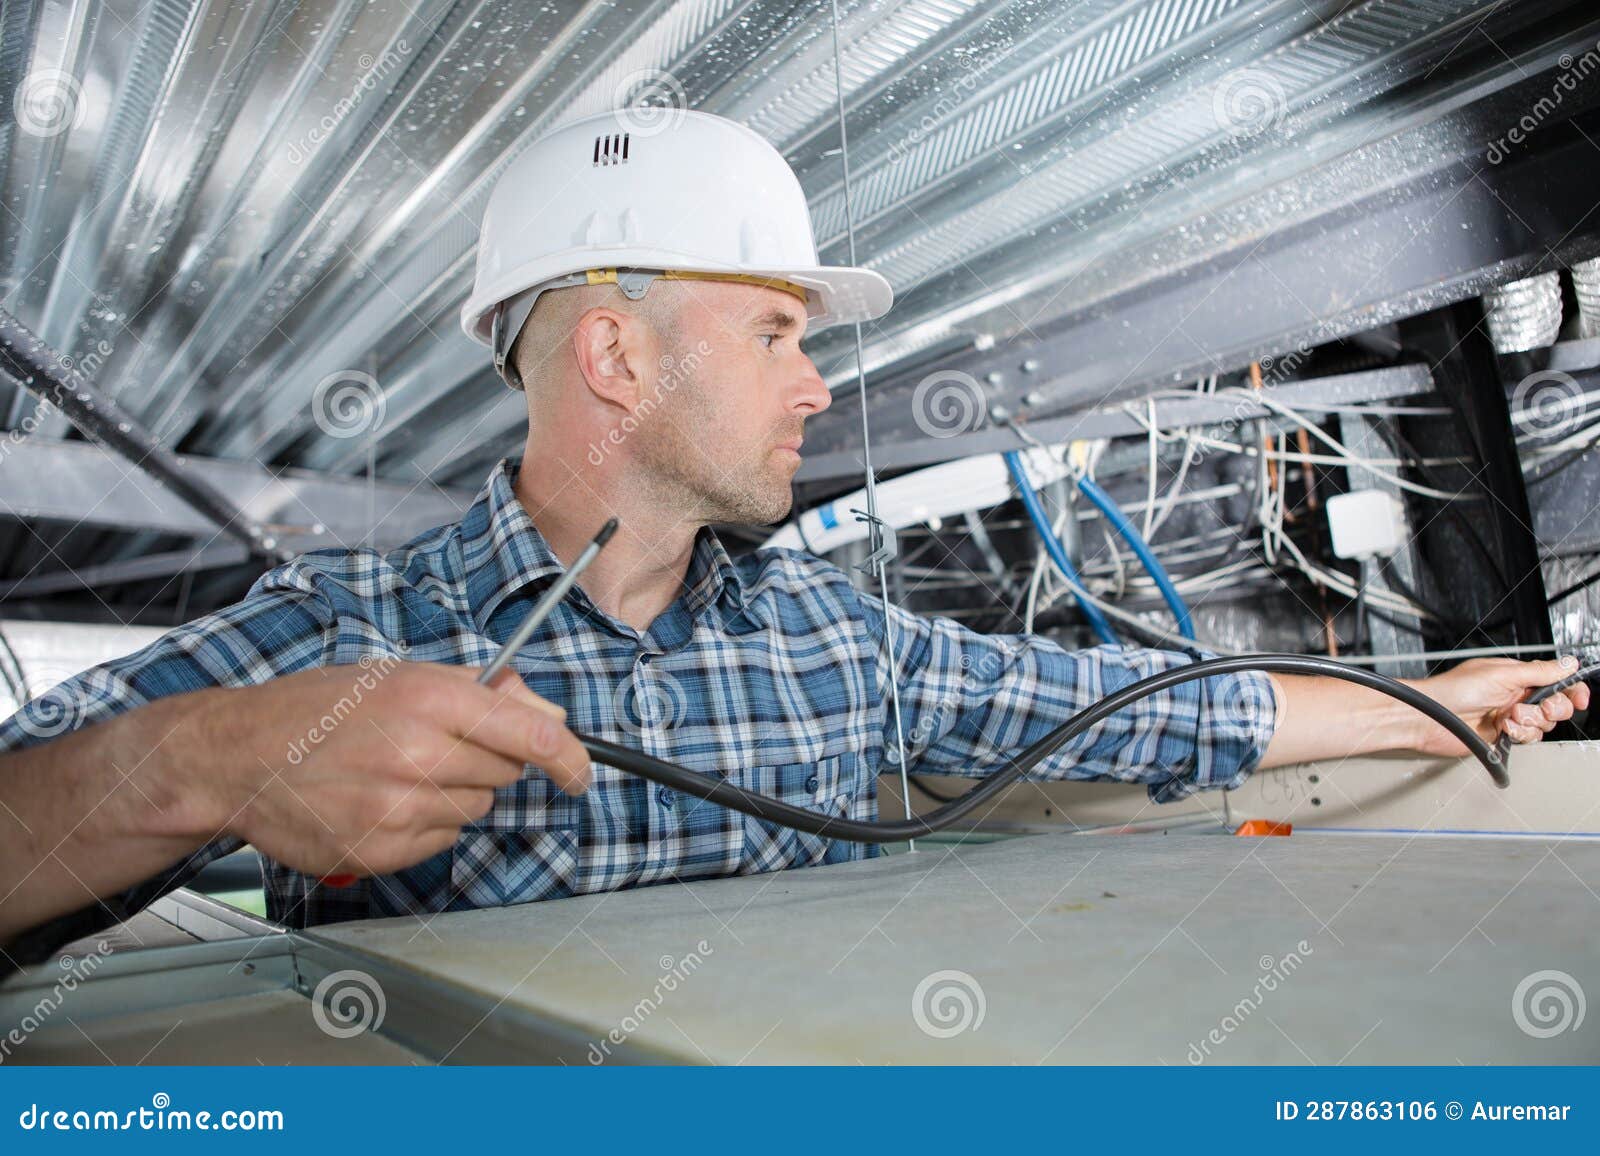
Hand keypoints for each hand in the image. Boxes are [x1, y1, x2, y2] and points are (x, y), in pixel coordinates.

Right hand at [192, 662, 590, 880]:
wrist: (239, 756)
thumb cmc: (317, 710)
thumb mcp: (400, 674)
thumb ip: (481, 690)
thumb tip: (548, 712)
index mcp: (430, 699)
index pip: (532, 736)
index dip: (570, 758)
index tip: (580, 772)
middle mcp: (419, 753)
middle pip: (505, 775)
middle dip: (488, 763)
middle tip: (438, 748)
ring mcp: (399, 806)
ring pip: (475, 810)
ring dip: (454, 795)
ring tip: (399, 773)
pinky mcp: (382, 848)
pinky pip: (441, 841)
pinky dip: (425, 826)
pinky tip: (383, 801)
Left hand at [1404, 656, 1589, 756]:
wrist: (1430, 718)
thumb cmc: (1452, 690)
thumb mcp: (1501, 675)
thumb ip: (1538, 672)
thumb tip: (1568, 664)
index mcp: (1516, 676)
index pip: (1555, 681)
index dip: (1571, 690)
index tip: (1579, 698)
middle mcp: (1515, 695)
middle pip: (1556, 705)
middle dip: (1551, 708)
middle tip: (1533, 707)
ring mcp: (1510, 716)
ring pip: (1544, 724)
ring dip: (1530, 721)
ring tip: (1509, 716)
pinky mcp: (1504, 736)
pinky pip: (1529, 738)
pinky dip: (1521, 734)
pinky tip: (1504, 728)